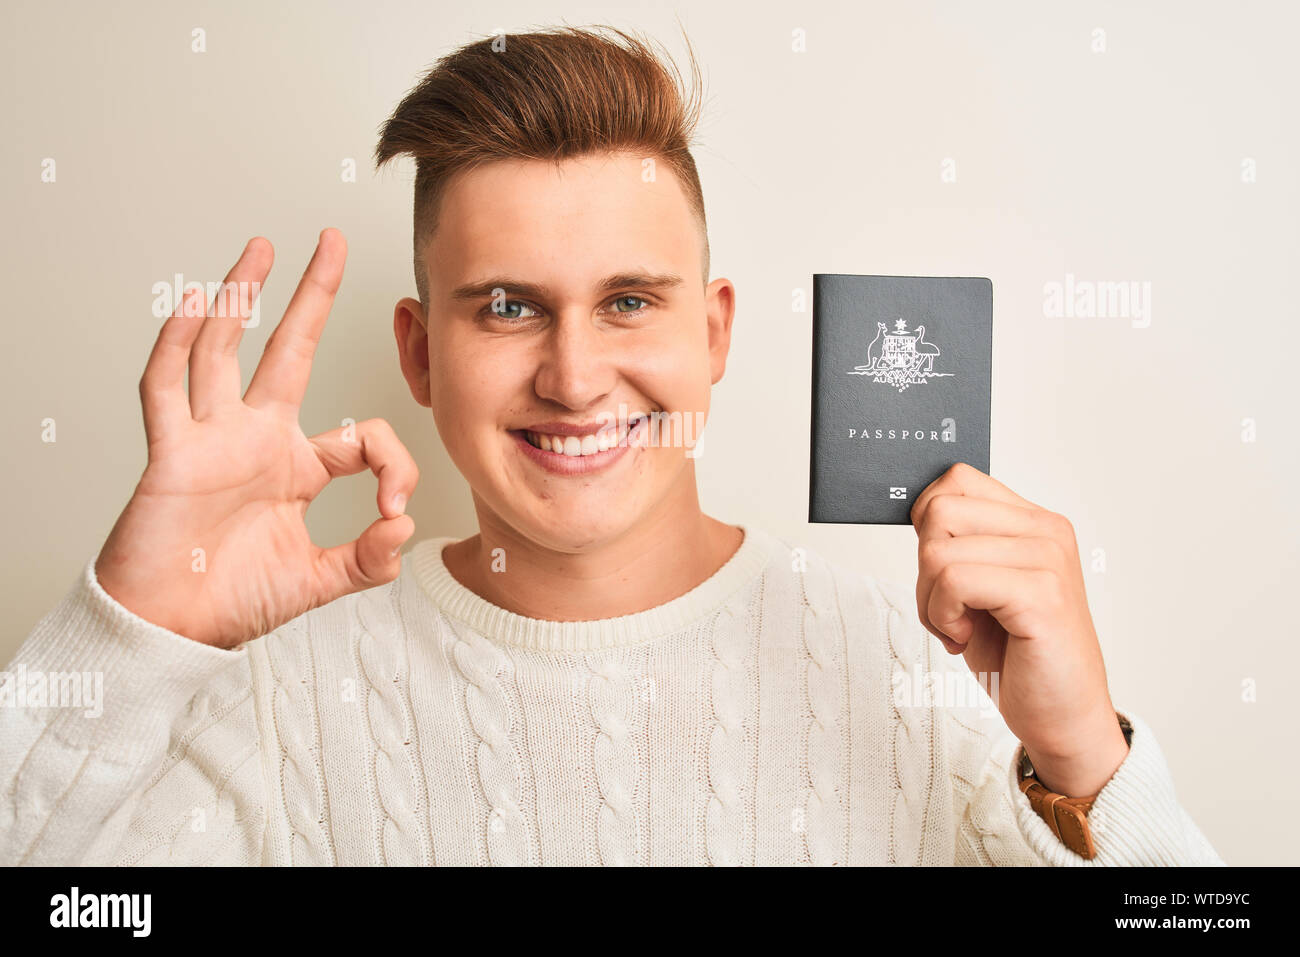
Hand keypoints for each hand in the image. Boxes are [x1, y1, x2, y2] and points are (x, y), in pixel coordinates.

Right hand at [94, 229, 417, 648]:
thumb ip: (367, 559)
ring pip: (222, 352)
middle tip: (328, 242)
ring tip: (260, 250)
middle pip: (286, 351)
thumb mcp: (318, 581)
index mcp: (297, 467)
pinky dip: (178, 346)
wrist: (171, 630)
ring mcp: (211, 439)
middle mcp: (256, 440)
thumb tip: (405, 529)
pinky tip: (196, 302)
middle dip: (309, 296)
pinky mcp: (171, 453)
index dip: (391, 463)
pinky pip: (168, 389)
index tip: (395, 509)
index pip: (360, 434)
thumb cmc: (232, 600)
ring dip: (238, 299)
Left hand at [910, 463, 1128, 796]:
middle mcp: (1046, 531)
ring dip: (930, 599)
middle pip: (938, 511)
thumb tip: (916, 512)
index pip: (956, 480)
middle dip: (923, 568)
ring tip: (959, 626)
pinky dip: (942, 616)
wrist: (1061, 715)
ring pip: (938, 550)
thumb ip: (958, 544)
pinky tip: (965, 638)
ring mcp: (1047, 559)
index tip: (941, 573)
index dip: (927, 527)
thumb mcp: (978, 586)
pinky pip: (953, 581)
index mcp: (1033, 521)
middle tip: (948, 608)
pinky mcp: (1041, 595)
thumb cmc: (1018, 654)